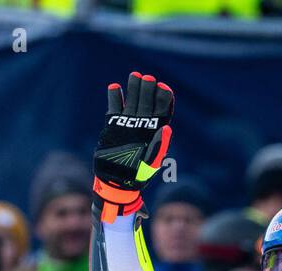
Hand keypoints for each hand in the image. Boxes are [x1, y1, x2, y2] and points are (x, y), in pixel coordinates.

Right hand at [92, 72, 173, 222]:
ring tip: (134, 76)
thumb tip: (168, 127)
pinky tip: (115, 87)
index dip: (163, 97)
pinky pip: (114, 107)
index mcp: (156, 131)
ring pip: (132, 100)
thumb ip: (160, 146)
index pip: (163, 109)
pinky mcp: (113, 125)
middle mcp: (143, 124)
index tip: (162, 87)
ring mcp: (128, 123)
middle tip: (146, 78)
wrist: (115, 182)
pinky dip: (115, 97)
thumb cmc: (137, 176)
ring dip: (133, 87)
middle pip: (147, 101)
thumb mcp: (152, 163)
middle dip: (148, 88)